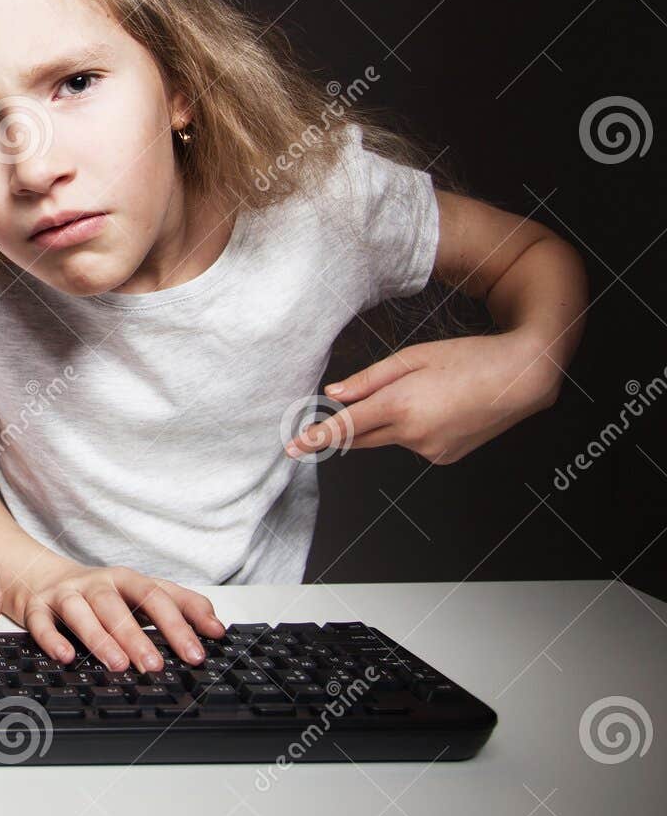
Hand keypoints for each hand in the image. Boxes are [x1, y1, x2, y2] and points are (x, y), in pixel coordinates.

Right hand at [17, 564, 225, 670]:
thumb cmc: (100, 594)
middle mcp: (96, 584)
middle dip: (136, 636)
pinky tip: (66, 657)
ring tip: (118, 664)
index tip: (196, 652)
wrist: (39, 577)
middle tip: (154, 665)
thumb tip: (216, 628)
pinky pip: (41, 622)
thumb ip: (180, 606)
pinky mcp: (36, 607)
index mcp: (126, 580)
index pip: (156, 595)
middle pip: (116, 605)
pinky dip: (52, 639)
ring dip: (99, 637)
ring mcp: (65, 594)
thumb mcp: (139, 594)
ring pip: (81, 612)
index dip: (179, 623)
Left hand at [289, 333, 561, 466]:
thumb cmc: (468, 358)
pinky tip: (439, 409)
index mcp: (400, 406)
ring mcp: (430, 450)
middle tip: (335, 417)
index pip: (346, 428)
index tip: (292, 447)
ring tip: (425, 393)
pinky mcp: (444, 457)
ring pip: (390, 438)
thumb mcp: (413, 357)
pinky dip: (414, 428)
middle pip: (363, 437)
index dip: (316, 438)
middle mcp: (413, 434)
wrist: (522, 378)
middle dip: (347, 428)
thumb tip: (334, 395)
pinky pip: (413, 443)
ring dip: (390, 421)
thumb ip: (369, 380)